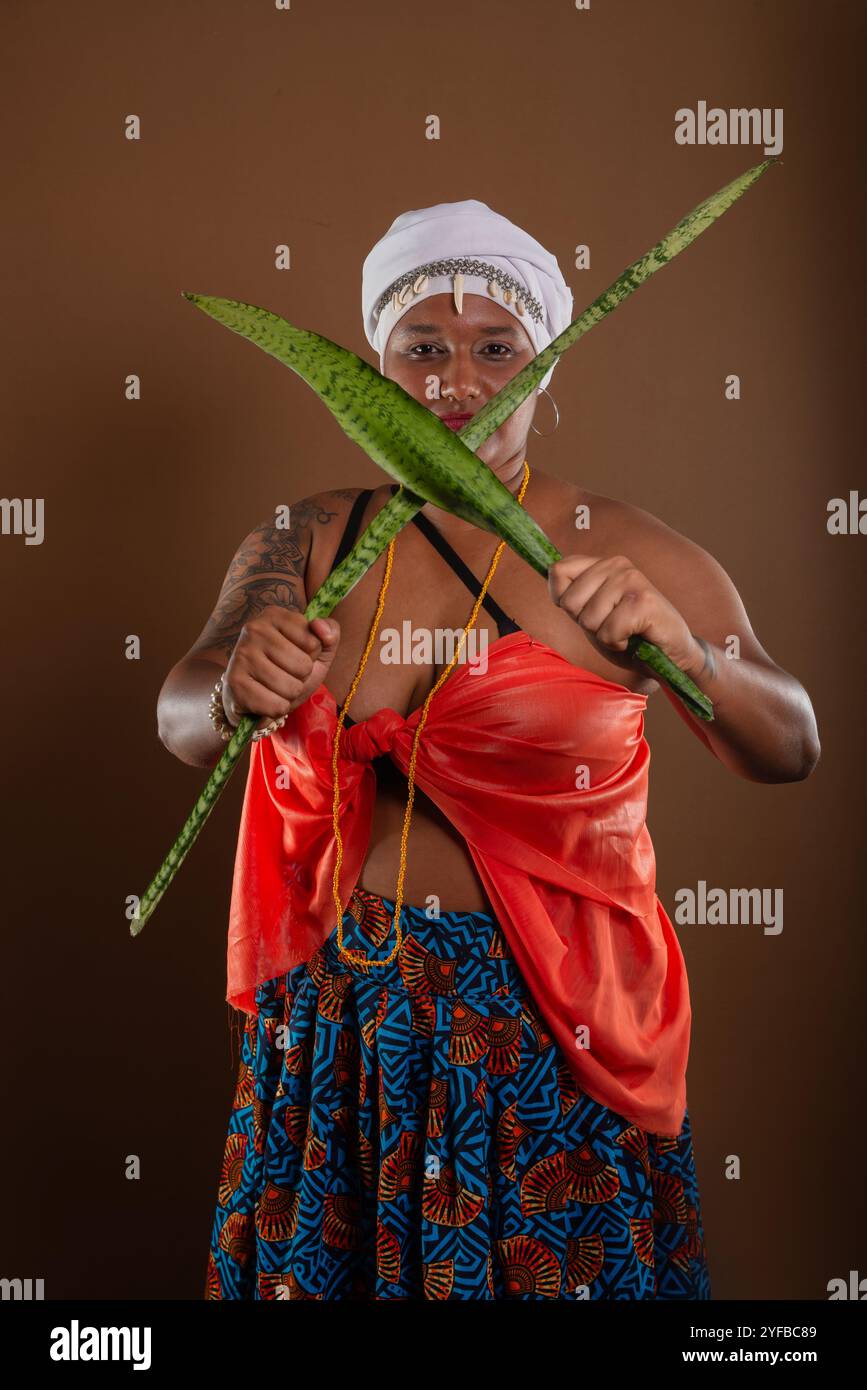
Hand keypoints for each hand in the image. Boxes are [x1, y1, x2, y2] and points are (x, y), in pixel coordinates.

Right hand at [222, 608, 340, 731]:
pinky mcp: (234, 681)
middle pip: (303, 666)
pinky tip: (264, 699)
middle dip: (300, 678)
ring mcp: (242, 654)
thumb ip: (330, 632)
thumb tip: (320, 627)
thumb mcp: (316, 650)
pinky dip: (276, 709)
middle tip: (284, 675)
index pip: (314, 643)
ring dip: (289, 695)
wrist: (255, 698)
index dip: (310, 657)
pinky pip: (275, 705)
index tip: (295, 656)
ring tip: (275, 688)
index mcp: (275, 615)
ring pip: (291, 687)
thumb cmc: (288, 669)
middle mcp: (254, 629)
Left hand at [547, 554, 699, 675]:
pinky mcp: (644, 602)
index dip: (567, 602)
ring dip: (605, 636)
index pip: (558, 571)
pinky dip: (618, 644)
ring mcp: (632, 580)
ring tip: (626, 631)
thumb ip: (572, 594)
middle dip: (588, 624)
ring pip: (589, 619)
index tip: (591, 611)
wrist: (670, 654)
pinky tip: (636, 637)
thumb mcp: (591, 613)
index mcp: (602, 564)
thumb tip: (551, 569)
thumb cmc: (628, 635)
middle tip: (614, 625)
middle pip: (570, 601)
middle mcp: (617, 564)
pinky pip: (609, 632)